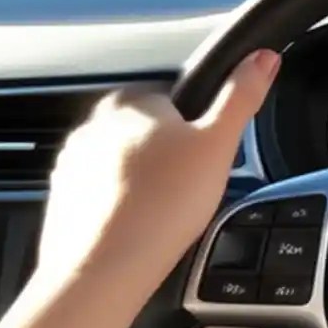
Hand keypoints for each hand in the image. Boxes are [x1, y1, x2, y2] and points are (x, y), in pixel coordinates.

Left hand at [35, 49, 279, 298]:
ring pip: (125, 167)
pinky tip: (141, 226)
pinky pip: (104, 197)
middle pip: (149, 134)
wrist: (105, 268)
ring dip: (144, 183)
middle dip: (170, 157)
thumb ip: (241, 97)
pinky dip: (122, 208)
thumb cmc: (162, 204)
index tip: (205, 156)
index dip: (197, 130)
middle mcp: (92, 126)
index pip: (175, 101)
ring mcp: (72, 165)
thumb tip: (262, 59)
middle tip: (190, 187)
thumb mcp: (219, 143)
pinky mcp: (64, 201)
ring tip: (166, 211)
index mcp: (130, 102)